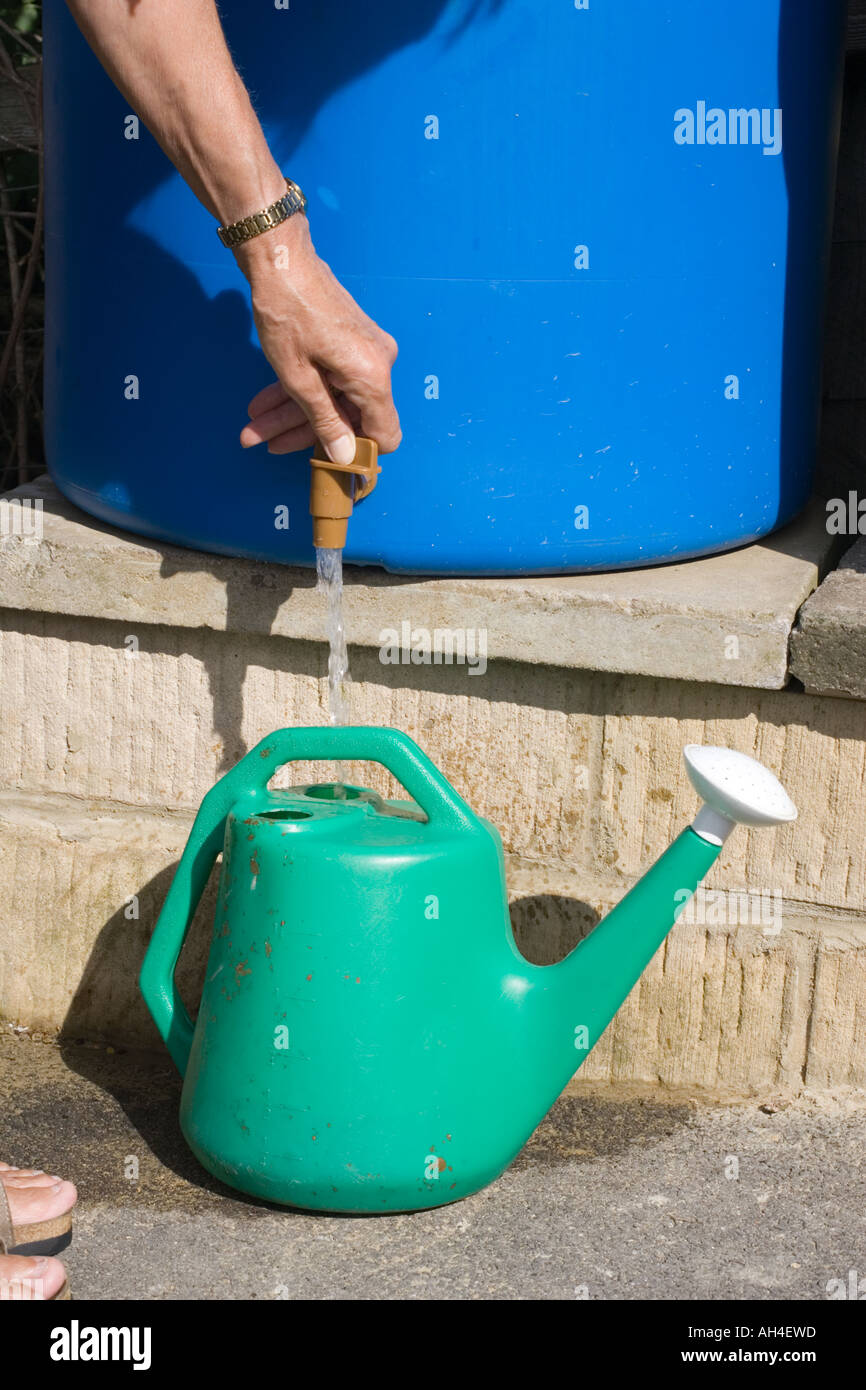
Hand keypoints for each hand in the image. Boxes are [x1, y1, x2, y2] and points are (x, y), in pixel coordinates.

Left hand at [237, 216, 400, 463]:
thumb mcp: (298, 377)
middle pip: (347, 417)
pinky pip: (329, 378)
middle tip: (260, 441)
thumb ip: (324, 421)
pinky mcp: (349, 342)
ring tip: (253, 427)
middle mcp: (378, 365)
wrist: (281, 256)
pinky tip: (265, 403)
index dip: (357, 455)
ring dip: (292, 414)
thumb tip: (345, 457)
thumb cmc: (287, 312)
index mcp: (373, 377)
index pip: (384, 435)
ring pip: (332, 398)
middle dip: (301, 432)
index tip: (325, 465)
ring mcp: (365, 352)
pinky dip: (300, 391)